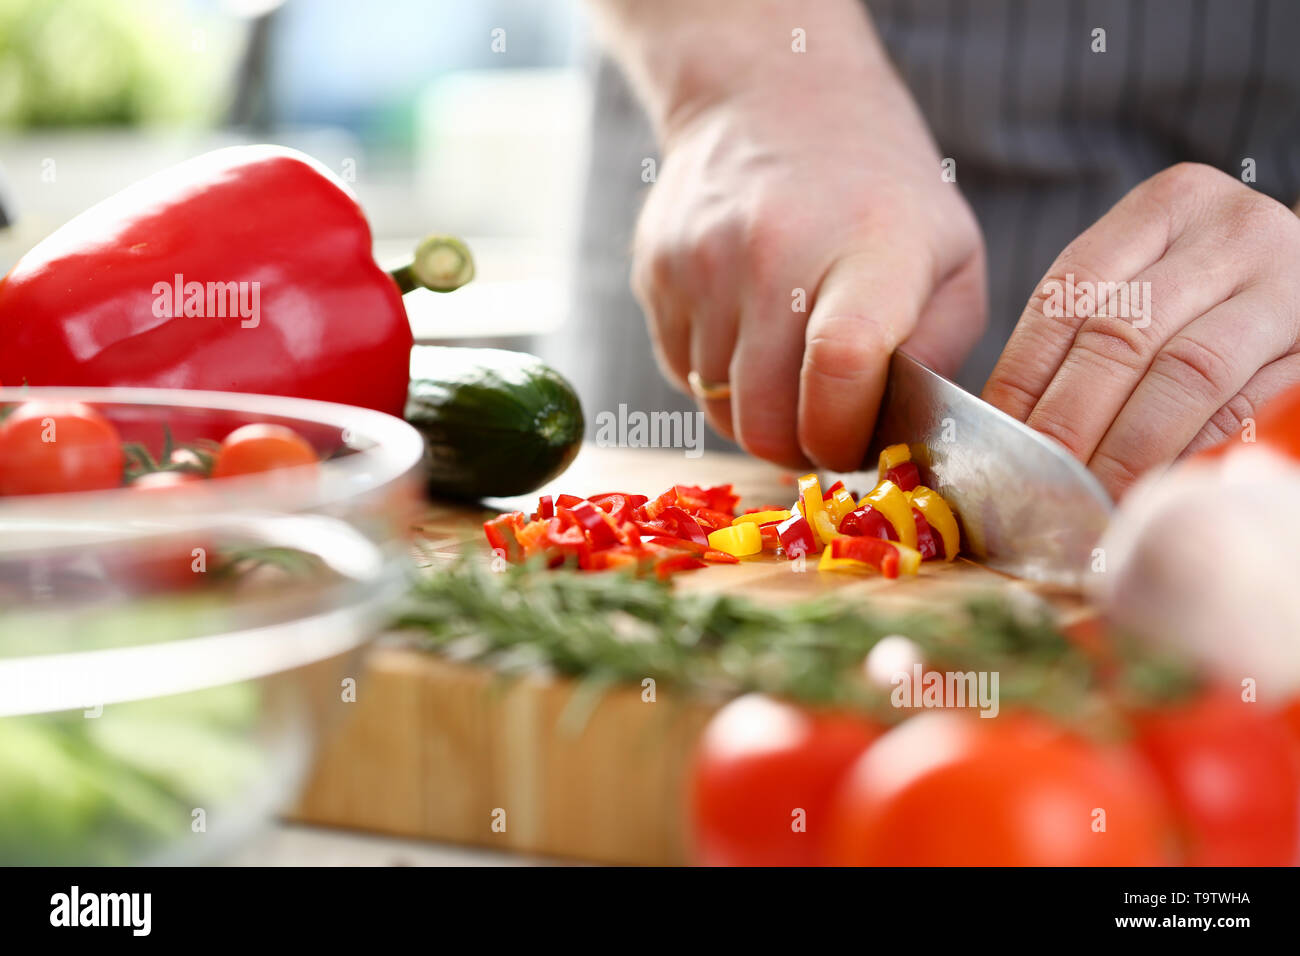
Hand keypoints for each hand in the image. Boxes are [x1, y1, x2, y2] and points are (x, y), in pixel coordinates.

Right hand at [629, 40, 985, 469]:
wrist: (771, 100)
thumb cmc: (878, 195)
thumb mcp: (951, 257)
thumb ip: (938, 352)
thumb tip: (899, 433)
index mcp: (868, 250)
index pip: (841, 371)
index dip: (844, 436)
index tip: (856, 442)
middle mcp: (773, 253)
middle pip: (764, 417)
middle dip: (798, 449)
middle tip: (823, 430)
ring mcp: (702, 263)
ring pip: (717, 407)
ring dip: (756, 414)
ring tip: (790, 371)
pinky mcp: (656, 273)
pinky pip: (683, 374)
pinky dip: (717, 378)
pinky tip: (749, 333)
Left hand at [984, 163, 1299, 498]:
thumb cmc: (1214, 296)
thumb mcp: (1152, 280)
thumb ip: (1089, 332)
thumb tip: (1008, 426)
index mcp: (1169, 205)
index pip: (1069, 295)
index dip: (1023, 377)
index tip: (996, 441)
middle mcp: (1232, 232)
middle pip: (1120, 335)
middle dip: (1067, 422)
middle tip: (1035, 485)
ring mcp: (1287, 285)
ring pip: (1184, 374)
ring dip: (1126, 448)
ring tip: (1087, 498)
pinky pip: (1244, 410)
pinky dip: (1189, 454)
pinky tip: (1150, 490)